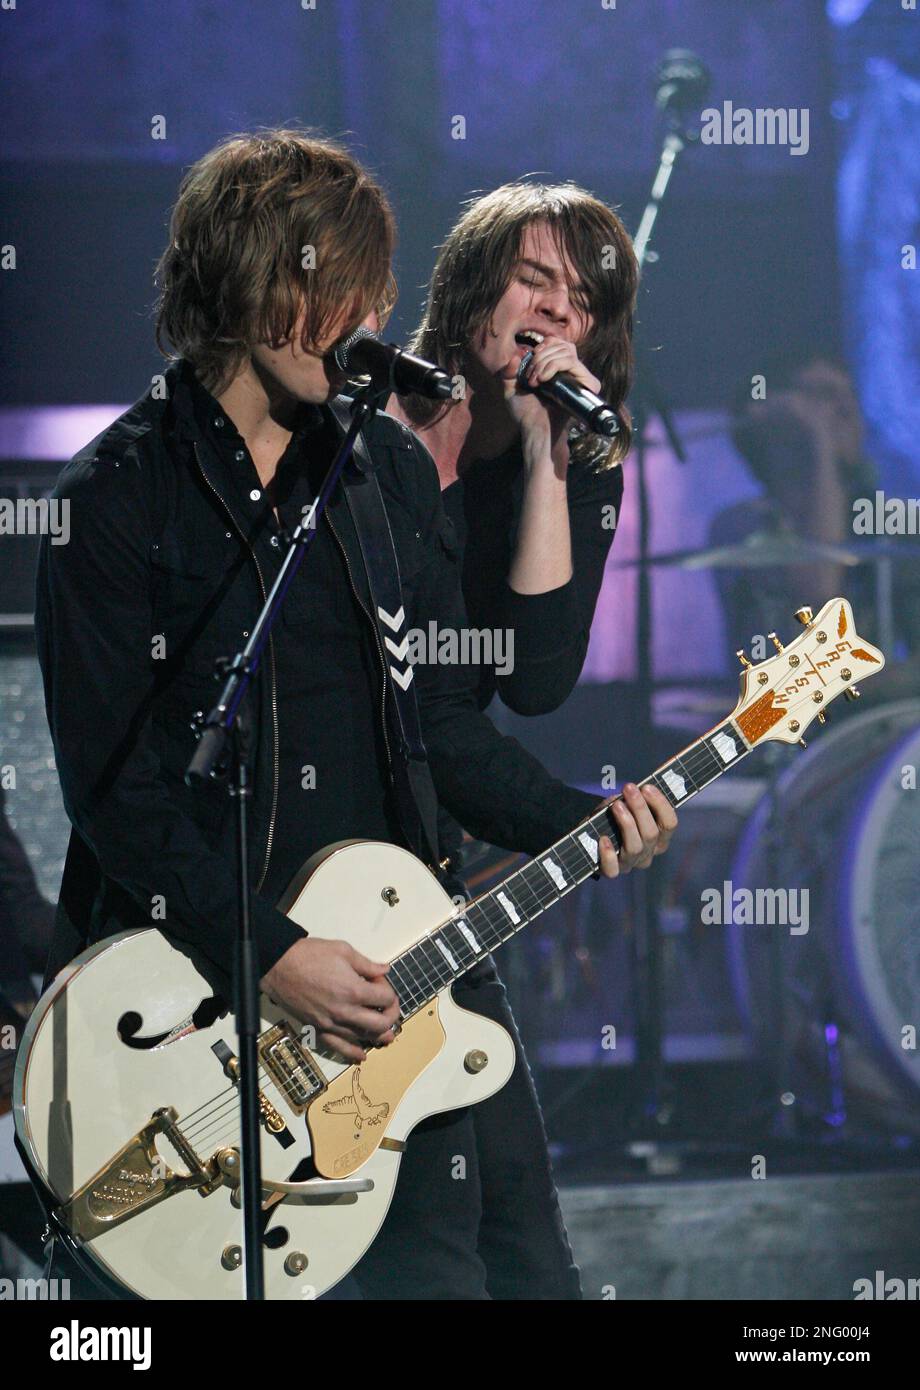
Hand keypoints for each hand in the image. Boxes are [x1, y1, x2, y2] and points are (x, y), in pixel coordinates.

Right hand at [261, 936, 399, 1061]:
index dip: (388, 989)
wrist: (278, 965)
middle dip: (391, 1016)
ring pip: (363, 1038)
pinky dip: (352, 1053)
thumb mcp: (343, 951)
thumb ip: (367, 964)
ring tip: (385, 1033)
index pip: (385, 999)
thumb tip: (384, 970)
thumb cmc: (307, 955)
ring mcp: (331, 1023)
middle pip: (380, 1024)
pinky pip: (338, 1048)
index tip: (379, 981)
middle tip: (388, 1007)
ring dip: (377, 1035)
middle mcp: (344, 1011)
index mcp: (353, 990)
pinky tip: (361, 1055)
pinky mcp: (318, 1029)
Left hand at [504, 334, 599, 461]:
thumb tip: (517, 356)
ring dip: (546, 362)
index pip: (558, 342)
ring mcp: (578, 377)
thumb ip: (508, 372)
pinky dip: (555, 365)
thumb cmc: (526, 413)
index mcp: (556, 368)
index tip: (531, 360)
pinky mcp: (585, 384)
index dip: (544, 346)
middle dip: (540, 356)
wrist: (536, 429)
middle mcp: (569, 371)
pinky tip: (544, 379)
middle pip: (561, 344)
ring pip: (567, 351)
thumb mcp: (511, 390)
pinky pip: (573, 362)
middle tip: (530, 377)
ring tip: (536, 381)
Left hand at [594, 783, 677, 875]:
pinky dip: (608, 854)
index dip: (661, 804)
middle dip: (640, 808)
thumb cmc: (612, 817)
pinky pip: (613, 869)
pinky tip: (603, 839)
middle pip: (652, 834)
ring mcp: (631, 863)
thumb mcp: (625, 804)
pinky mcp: (612, 870)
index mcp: (659, 836)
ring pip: (635, 847)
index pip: (670, 823)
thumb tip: (635, 788)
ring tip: (617, 805)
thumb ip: (633, 798)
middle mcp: (649, 852)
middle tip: (629, 789)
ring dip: (627, 824)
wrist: (589, 835)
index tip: (647, 787)